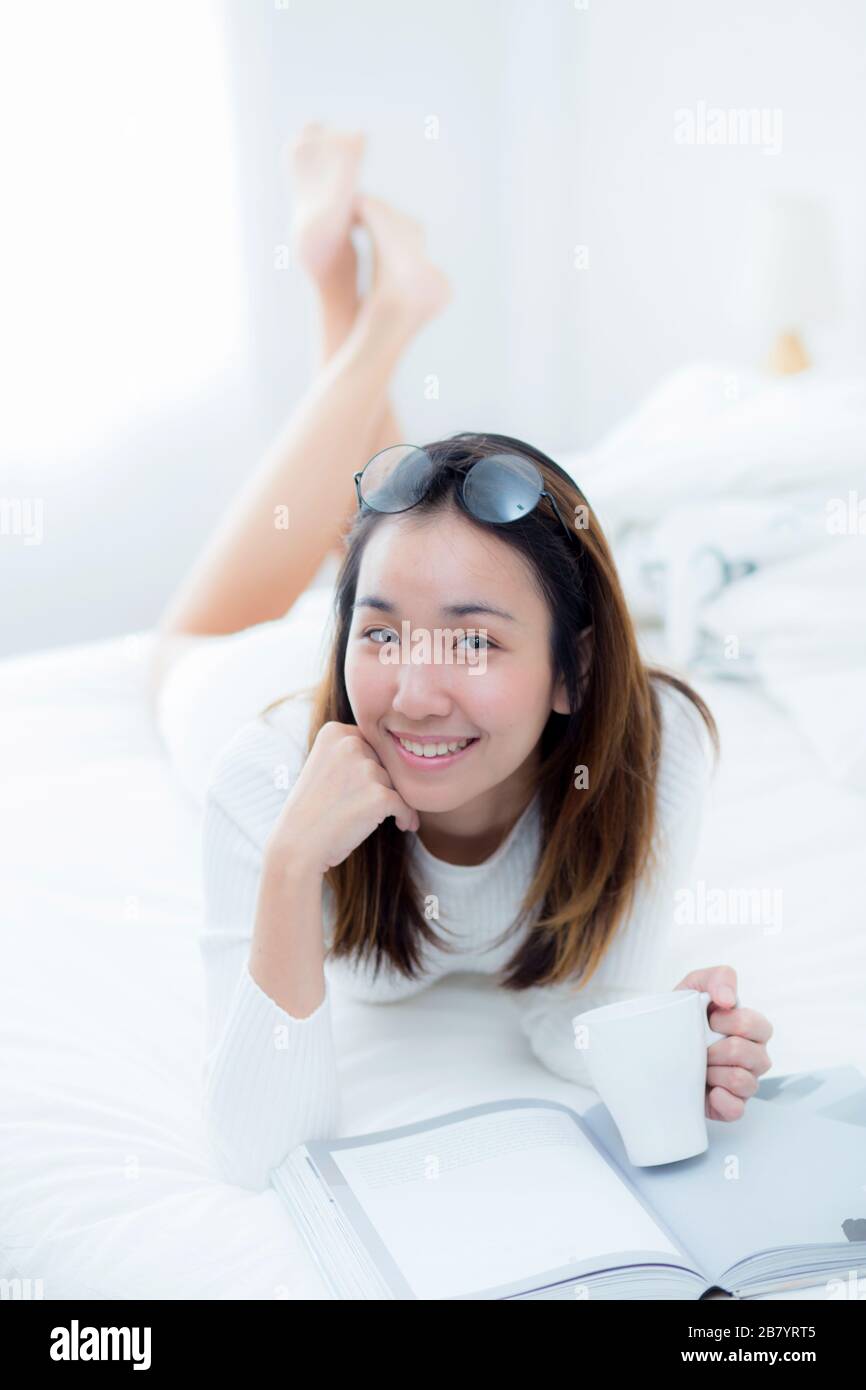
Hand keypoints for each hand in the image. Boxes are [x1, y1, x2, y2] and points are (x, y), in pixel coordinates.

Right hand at [264, 721, 420, 876]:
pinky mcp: (379, 795)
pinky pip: (406, 804)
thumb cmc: (311, 810)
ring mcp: (366, 769)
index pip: (370, 743)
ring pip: (395, 782)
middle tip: (364, 805)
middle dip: (381, 783)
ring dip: (390, 801)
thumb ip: (352, 754)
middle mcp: (350, 744)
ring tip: (371, 818)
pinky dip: (407, 817)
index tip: (363, 787)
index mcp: (334, 732)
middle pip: (385, 761)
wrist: (297, 846)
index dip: (370, 766)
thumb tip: (397, 752)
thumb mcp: (324, 766)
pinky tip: (403, 825)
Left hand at [673, 966, 772, 1121]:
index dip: (728, 1022)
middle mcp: (754, 1056)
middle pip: (753, 1056)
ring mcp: (745, 1082)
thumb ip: (718, 978)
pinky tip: (706, 1090)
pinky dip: (721, 1100)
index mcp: (751, 1027)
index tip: (708, 1020)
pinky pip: (738, 1109)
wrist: (655, 1045)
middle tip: (700, 1047)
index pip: (756, 1026)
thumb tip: (728, 999)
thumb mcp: (695, 985)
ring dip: (715, 1073)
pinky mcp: (730, 1105)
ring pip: (744, 1082)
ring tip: (699, 1067)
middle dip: (719, 1050)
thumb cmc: (682, 1014)